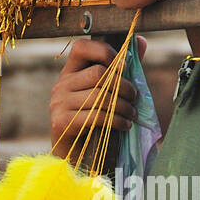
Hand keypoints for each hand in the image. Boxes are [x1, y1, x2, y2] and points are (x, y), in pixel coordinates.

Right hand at [50, 34, 146, 158]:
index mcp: (70, 73)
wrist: (74, 158)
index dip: (104, 51)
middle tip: (136, 97)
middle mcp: (61, 85)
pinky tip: (126, 125)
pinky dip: (117, 120)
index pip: (81, 47)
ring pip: (100, 96)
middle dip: (124, 85)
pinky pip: (96, 116)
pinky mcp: (62, 123)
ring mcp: (59, 104)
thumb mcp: (106, 94)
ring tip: (133, 114)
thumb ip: (121, 69)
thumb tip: (140, 41)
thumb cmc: (93, 123)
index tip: (124, 66)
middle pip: (97, 73)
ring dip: (124, 106)